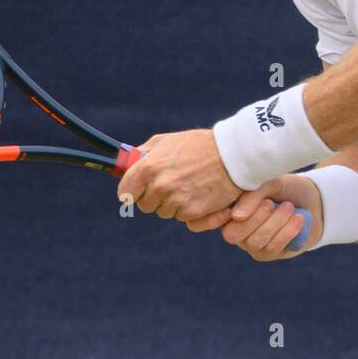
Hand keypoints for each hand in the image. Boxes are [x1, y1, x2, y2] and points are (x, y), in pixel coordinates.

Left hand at [116, 128, 240, 221]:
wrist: (232, 155)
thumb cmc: (198, 145)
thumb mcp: (166, 141)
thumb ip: (144, 153)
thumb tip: (128, 163)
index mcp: (148, 167)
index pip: (125, 192)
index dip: (131, 192)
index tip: (136, 191)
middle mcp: (159, 186)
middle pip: (145, 205)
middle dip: (153, 198)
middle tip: (169, 185)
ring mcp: (175, 201)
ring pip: (163, 212)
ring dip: (171, 204)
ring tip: (187, 186)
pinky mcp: (191, 212)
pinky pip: (181, 217)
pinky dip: (187, 209)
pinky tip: (197, 193)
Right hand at [186, 174, 322, 260]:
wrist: (312, 199)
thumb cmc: (284, 187)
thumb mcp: (268, 182)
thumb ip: (251, 194)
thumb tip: (236, 216)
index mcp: (226, 208)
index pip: (203, 222)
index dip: (212, 219)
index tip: (232, 208)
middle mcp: (234, 228)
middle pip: (232, 235)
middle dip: (255, 219)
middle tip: (271, 203)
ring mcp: (250, 244)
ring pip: (256, 242)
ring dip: (276, 223)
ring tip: (289, 207)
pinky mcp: (269, 254)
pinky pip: (272, 248)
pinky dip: (287, 232)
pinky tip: (298, 218)